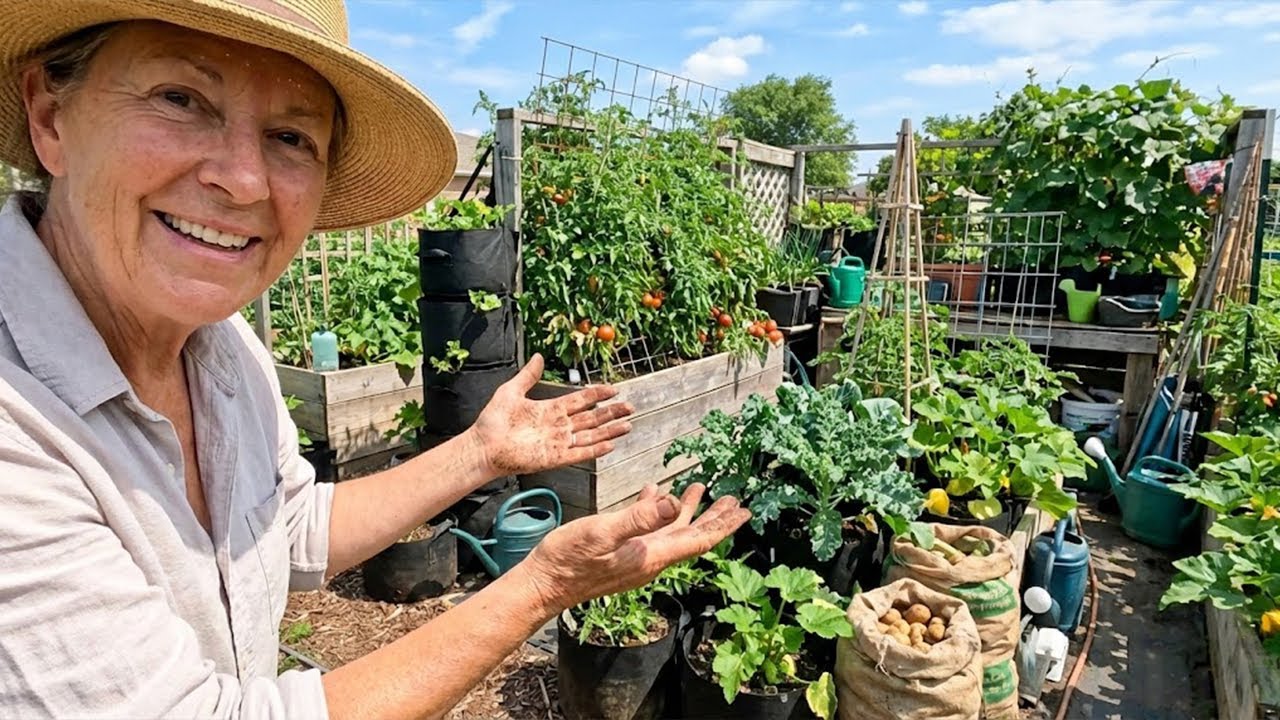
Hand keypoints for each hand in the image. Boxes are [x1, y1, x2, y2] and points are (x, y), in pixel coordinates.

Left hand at [468, 354, 634, 477]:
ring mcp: (557, 443)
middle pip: (591, 418)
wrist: (483, 447)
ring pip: (590, 436)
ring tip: (627, 425)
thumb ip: (527, 376)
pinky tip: (609, 445)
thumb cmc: (493, 421)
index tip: (613, 389)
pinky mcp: (554, 458)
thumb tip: (538, 357)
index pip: (580, 400)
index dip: (597, 394)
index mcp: (550, 410)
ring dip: (609, 431)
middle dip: (611, 413)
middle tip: (629, 407)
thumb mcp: (511, 391)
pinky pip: (579, 454)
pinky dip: (594, 450)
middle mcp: (558, 427)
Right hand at [519, 483, 750, 613]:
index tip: (743, 510)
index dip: (723, 524)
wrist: (543, 585)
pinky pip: (647, 530)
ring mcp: (635, 557)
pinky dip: (656, 510)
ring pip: (671, 531)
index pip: (697, 539)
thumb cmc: (568, 560)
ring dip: (689, 510)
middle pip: (691, 536)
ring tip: (701, 488)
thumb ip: (639, 518)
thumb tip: (674, 502)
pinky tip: (653, 493)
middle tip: (734, 499)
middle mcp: (649, 559)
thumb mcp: (603, 533)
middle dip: (714, 517)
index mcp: (651, 555)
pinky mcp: (621, 554)